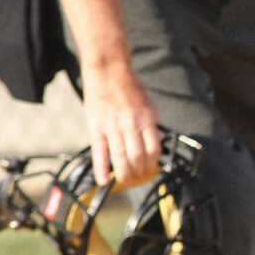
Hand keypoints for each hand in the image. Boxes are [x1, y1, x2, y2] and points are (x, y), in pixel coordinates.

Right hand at [81, 64, 161, 186]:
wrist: (108, 72)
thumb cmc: (130, 88)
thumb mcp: (149, 104)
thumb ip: (153, 123)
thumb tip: (158, 141)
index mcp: (147, 119)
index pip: (154, 149)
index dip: (153, 164)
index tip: (152, 171)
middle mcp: (131, 124)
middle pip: (138, 156)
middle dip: (140, 172)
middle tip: (139, 179)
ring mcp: (112, 126)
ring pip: (121, 157)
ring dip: (124, 174)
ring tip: (125, 182)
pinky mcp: (96, 127)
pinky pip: (99, 152)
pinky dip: (101, 168)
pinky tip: (103, 180)